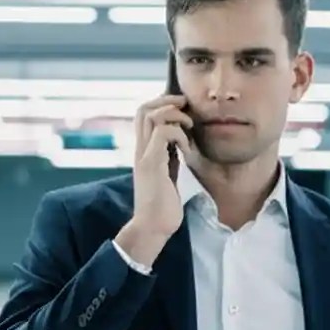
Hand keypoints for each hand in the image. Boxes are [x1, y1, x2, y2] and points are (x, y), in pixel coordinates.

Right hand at [115, 95, 196, 268]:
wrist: (153, 228)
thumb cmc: (162, 206)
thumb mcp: (168, 174)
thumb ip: (169, 157)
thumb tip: (179, 142)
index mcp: (143, 151)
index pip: (144, 115)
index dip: (162, 105)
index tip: (182, 110)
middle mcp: (140, 150)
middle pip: (144, 109)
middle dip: (167, 101)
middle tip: (186, 108)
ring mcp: (144, 156)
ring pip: (151, 116)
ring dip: (175, 115)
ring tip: (189, 127)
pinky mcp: (152, 164)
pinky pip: (163, 133)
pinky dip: (179, 134)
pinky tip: (188, 148)